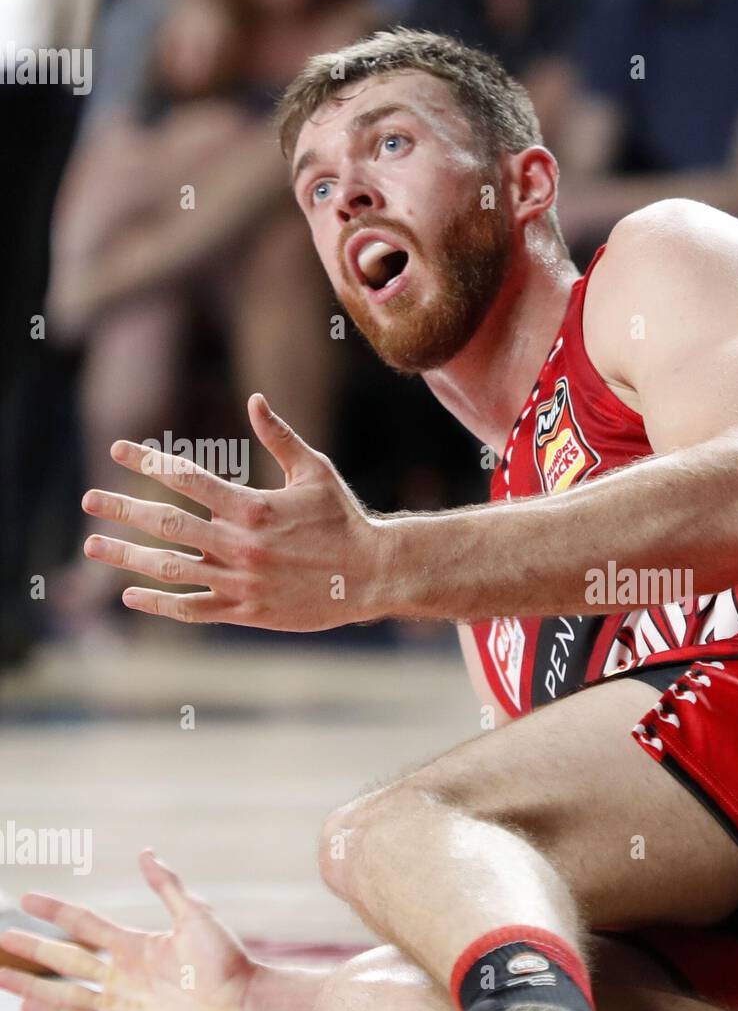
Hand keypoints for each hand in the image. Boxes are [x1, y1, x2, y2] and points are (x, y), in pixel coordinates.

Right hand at [0, 851, 256, 1010]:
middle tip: (0, 940)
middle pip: (66, 960)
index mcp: (137, 945)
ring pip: (65, 994)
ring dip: (31, 986)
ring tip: (1, 975)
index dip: (56, 912)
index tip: (26, 899)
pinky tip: (30, 1007)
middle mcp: (124, 975)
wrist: (243, 1006)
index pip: (86, 926)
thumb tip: (146, 852)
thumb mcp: (195, 916)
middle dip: (32, 950)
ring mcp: (122, 1006)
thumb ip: (167, 887)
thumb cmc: (226, 960)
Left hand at [82, 394, 390, 628]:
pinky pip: (193, 608)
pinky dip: (159, 603)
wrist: (375, 574)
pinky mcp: (248, 610)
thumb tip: (254, 400)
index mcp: (253, 507)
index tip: (118, 452)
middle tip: (89, 500)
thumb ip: (279, 437)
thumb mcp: (315, 471)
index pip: (188, 479)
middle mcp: (241, 544)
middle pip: (166, 524)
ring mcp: (242, 580)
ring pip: (170, 568)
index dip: (148, 462)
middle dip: (122, 509)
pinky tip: (130, 595)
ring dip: (126, 556)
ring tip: (92, 545)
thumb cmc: (346, 520)